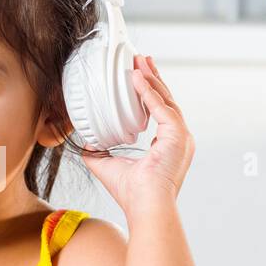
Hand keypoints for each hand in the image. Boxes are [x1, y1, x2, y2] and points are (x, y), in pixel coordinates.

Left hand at [81, 54, 192, 213]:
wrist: (145, 207)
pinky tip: (136, 79)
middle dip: (153, 77)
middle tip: (141, 59)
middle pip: (166, 100)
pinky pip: (162, 107)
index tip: (139, 74)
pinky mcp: (178, 136)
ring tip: (138, 62)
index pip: (160, 110)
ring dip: (151, 79)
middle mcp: (179, 139)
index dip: (149, 91)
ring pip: (166, 99)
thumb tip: (84, 142)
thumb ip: (97, 153)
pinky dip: (149, 92)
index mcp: (168, 144)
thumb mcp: (108, 166)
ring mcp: (182, 137)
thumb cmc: (132, 194)